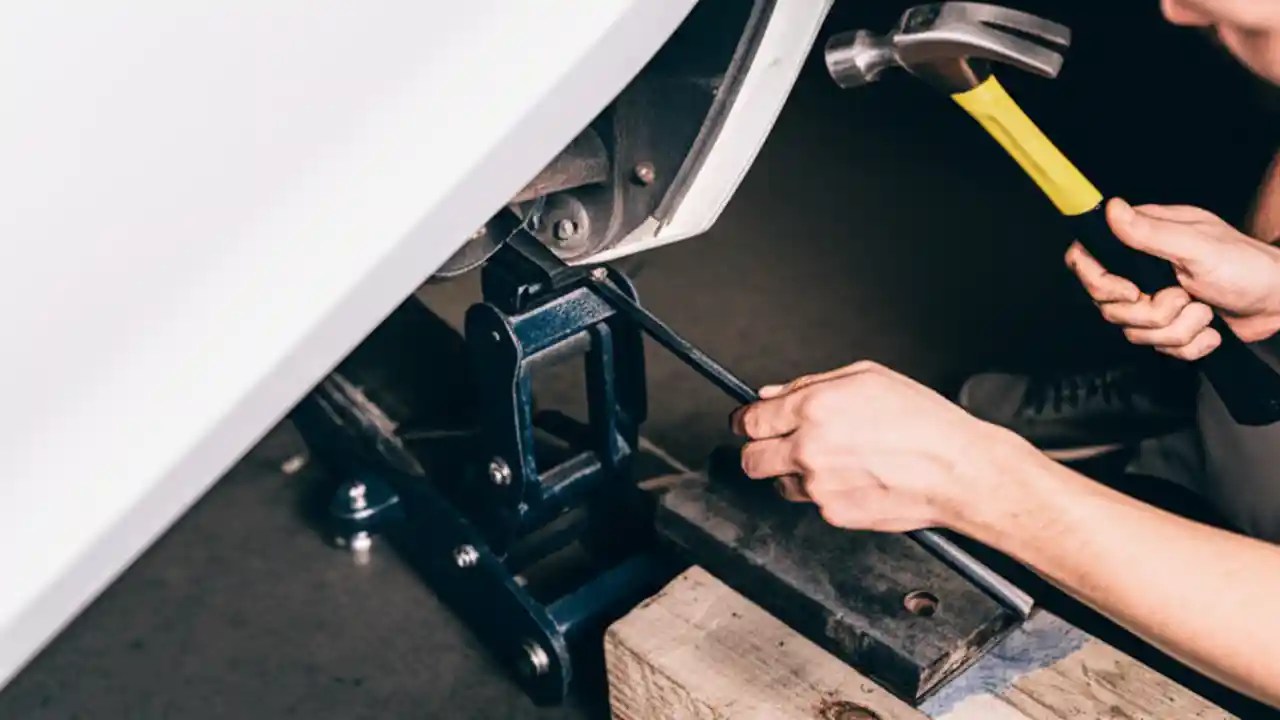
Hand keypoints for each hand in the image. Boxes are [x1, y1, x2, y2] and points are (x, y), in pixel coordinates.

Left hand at [731, 362, 1032, 533]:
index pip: (750, 421)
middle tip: (781, 444)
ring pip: (779, 484)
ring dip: (794, 473)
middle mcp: (809, 449)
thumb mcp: (867, 378)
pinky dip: (824, 492)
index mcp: (813, 409)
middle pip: (750, 459)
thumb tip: (771, 394)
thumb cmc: (922, 421)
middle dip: (761, 450)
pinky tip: (853, 477)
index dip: (748, 421)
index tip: (751, 423)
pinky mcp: (833, 513)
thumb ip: (808, 384)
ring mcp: (819, 486)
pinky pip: (811, 503)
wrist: (957, 471)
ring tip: (833, 460)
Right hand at [1065, 199, 1279, 359]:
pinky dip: (1191, 344)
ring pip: (1136, 332)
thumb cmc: (1246, 266)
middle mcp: (1142, 271)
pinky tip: (1212, 330)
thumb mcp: (1198, 246)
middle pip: (1109, 305)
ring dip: (1178, 329)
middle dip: (1151, 312)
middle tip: (1183, 297)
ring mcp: (1156, 302)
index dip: (1096, 280)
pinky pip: (1161, 349)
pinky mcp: (1171, 328)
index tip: (1129, 291)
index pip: (1086, 258)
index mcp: (1143, 241)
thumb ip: (1150, 232)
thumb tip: (1111, 209)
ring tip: (1205, 312)